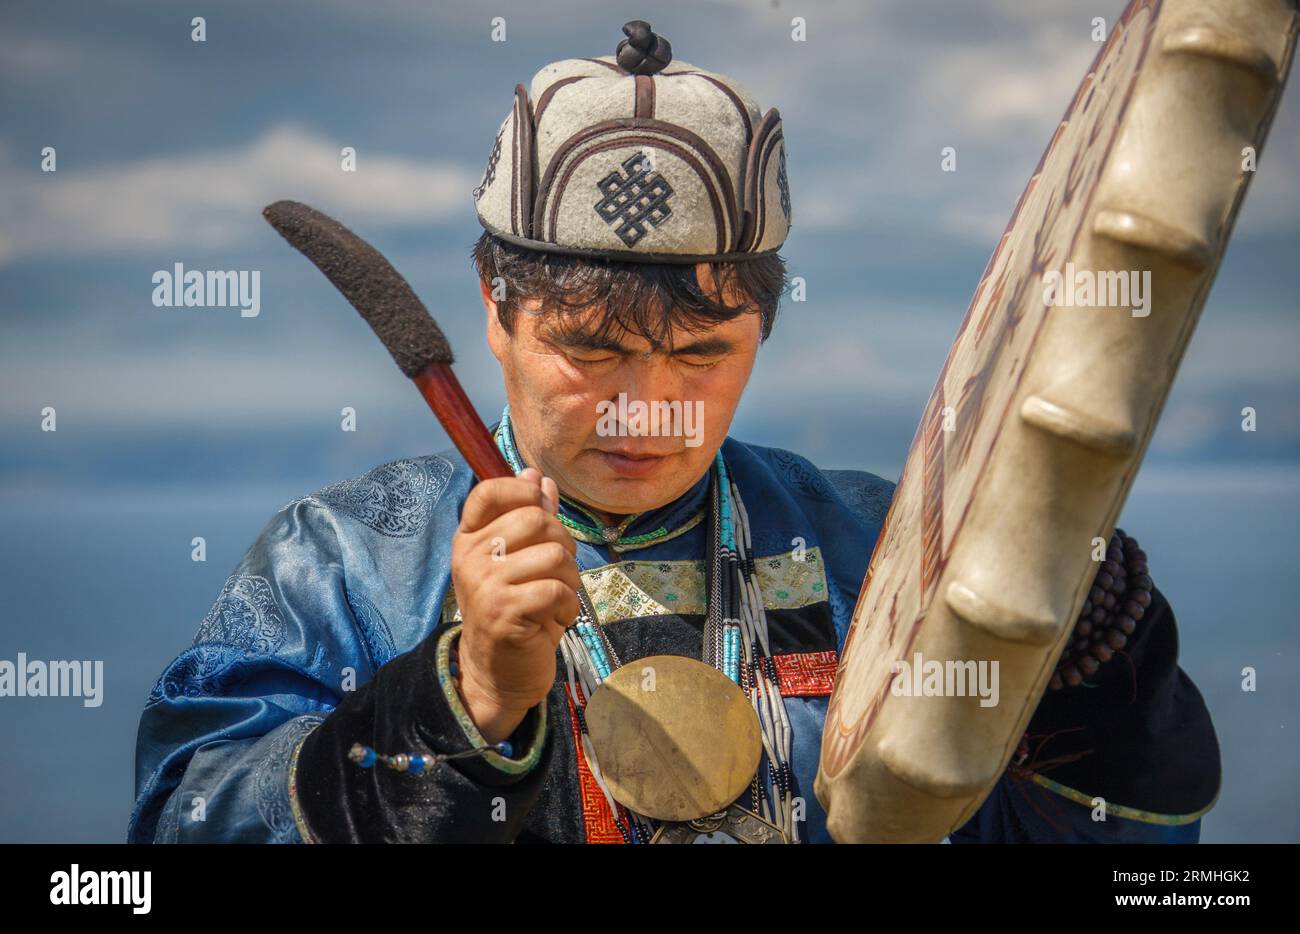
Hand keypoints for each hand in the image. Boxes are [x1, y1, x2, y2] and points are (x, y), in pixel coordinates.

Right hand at [450, 467, 578, 743]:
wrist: (497, 672)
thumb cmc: (514, 610)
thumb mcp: (520, 561)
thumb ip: (528, 518)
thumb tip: (536, 475)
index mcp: (470, 538)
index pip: (488, 491)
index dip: (523, 491)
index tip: (542, 511)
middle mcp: (471, 556)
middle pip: (536, 519)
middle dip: (563, 545)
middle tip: (558, 574)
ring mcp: (484, 584)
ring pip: (553, 554)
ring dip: (569, 579)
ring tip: (557, 600)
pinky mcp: (503, 611)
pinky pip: (555, 588)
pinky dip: (568, 605)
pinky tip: (556, 619)